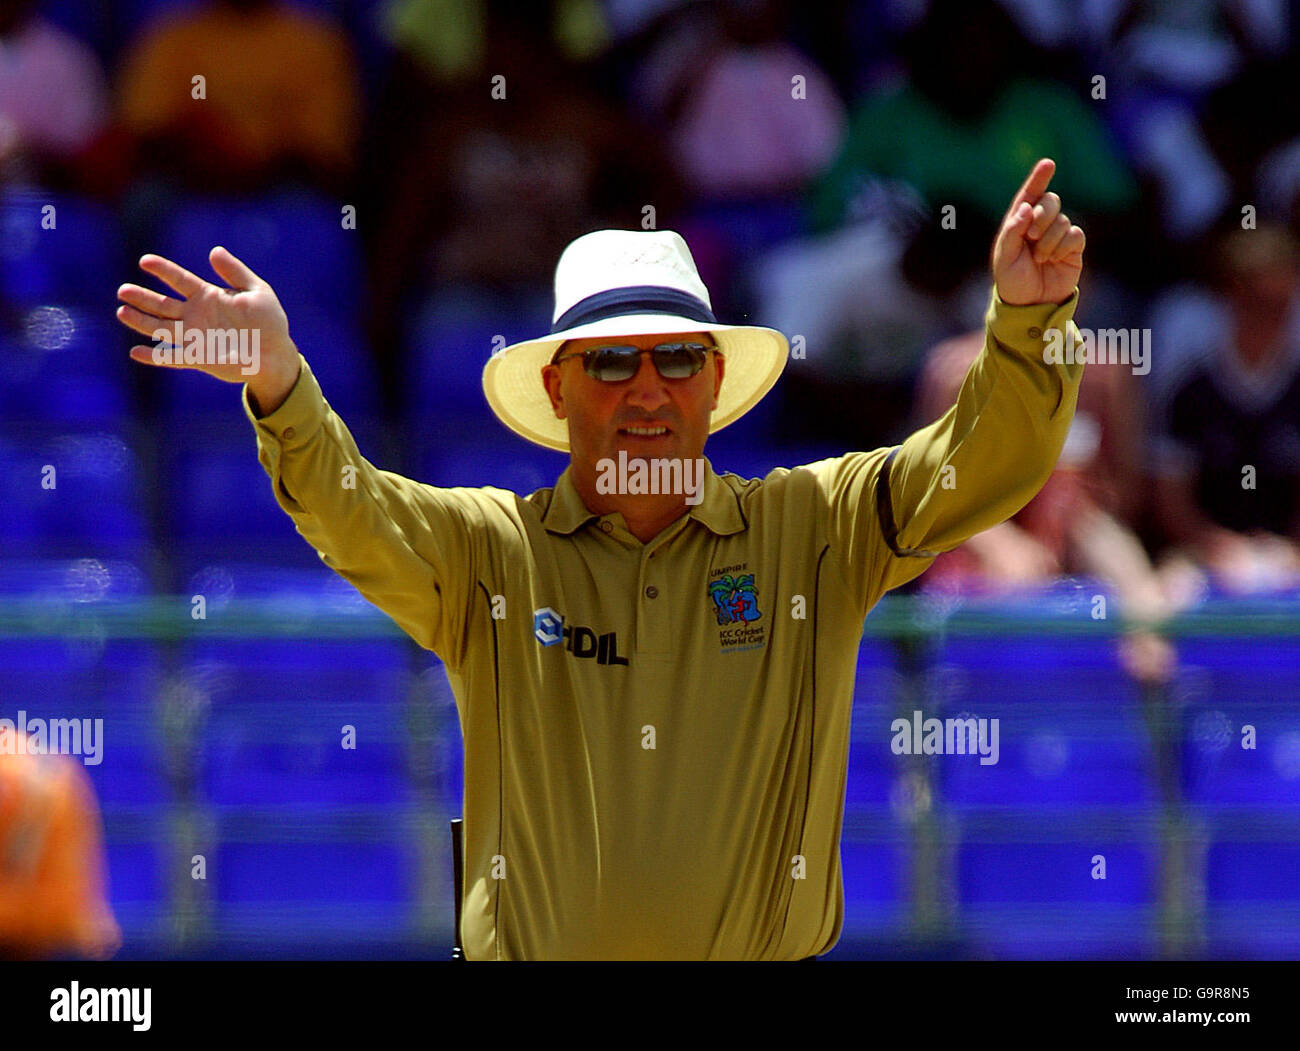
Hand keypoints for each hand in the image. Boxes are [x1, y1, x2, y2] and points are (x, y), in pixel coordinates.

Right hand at [115, 247, 296, 387]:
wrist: (276, 354)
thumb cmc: (269, 321)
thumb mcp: (257, 292)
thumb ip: (236, 272)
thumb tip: (214, 250)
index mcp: (208, 296)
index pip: (180, 280)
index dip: (163, 270)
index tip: (145, 260)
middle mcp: (196, 315)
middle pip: (163, 305)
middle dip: (143, 298)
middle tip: (123, 290)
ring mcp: (196, 337)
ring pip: (162, 328)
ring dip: (141, 321)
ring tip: (122, 312)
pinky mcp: (199, 358)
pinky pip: (173, 357)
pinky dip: (155, 357)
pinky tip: (135, 352)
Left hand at [991, 158, 1084, 305]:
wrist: (1031, 305)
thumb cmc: (1012, 281)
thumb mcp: (1003, 258)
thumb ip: (1011, 232)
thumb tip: (1025, 208)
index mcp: (1019, 223)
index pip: (1029, 195)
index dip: (1038, 178)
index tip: (1048, 163)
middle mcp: (1039, 224)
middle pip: (1050, 201)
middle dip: (1042, 216)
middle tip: (1031, 237)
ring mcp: (1057, 234)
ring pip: (1062, 220)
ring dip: (1049, 241)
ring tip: (1039, 259)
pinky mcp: (1073, 246)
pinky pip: (1075, 234)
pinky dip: (1063, 246)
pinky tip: (1054, 260)